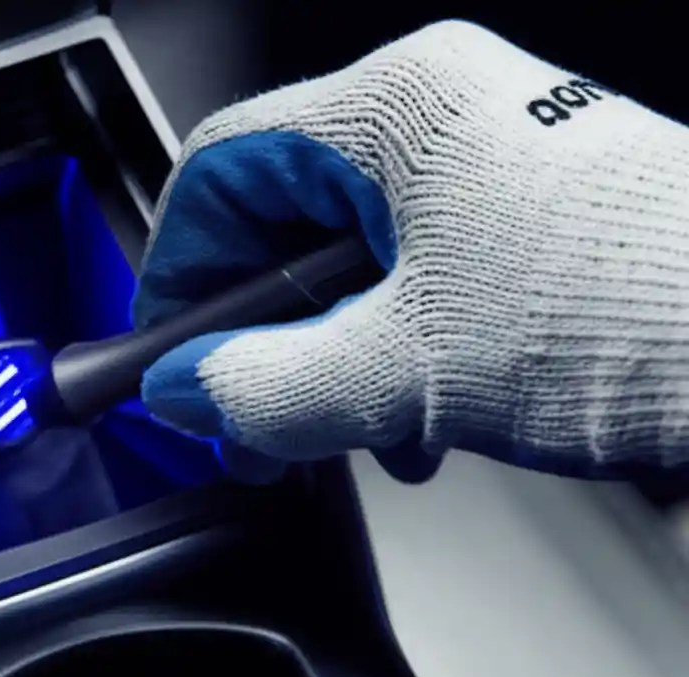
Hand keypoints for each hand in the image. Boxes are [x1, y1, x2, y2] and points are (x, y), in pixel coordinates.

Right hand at [135, 21, 688, 481]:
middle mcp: (441, 117)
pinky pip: (416, 281)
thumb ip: (266, 388)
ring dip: (329, 362)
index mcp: (397, 106)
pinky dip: (393, 355)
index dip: (176, 271)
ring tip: (348, 438)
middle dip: (261, 340)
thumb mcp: (405, 373)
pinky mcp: (527, 222)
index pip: (220, 168)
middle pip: (285, 223)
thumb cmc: (642, 317)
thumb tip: (189, 393)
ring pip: (351, 263)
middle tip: (247, 422)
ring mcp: (489, 165)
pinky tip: (415, 422)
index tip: (168, 356)